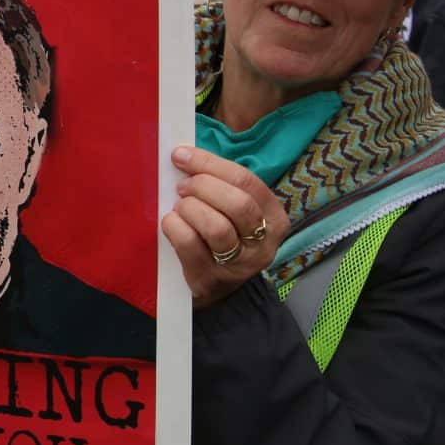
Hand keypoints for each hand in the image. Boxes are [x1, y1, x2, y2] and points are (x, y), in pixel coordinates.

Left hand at [161, 146, 289, 309]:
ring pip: (217, 227)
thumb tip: (185, 155)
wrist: (219, 289)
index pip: (246, 181)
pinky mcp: (211, 279)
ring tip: (180, 206)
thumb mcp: (234, 210)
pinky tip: (170, 222)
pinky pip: (191, 245)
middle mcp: (263, 243)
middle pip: (237, 204)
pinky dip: (175, 227)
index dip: (210, 164)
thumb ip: (219, 183)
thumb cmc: (225, 236)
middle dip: (202, 186)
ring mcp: (239, 265)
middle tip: (183, 187)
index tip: (181, 156)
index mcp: (274, 217)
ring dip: (191, 208)